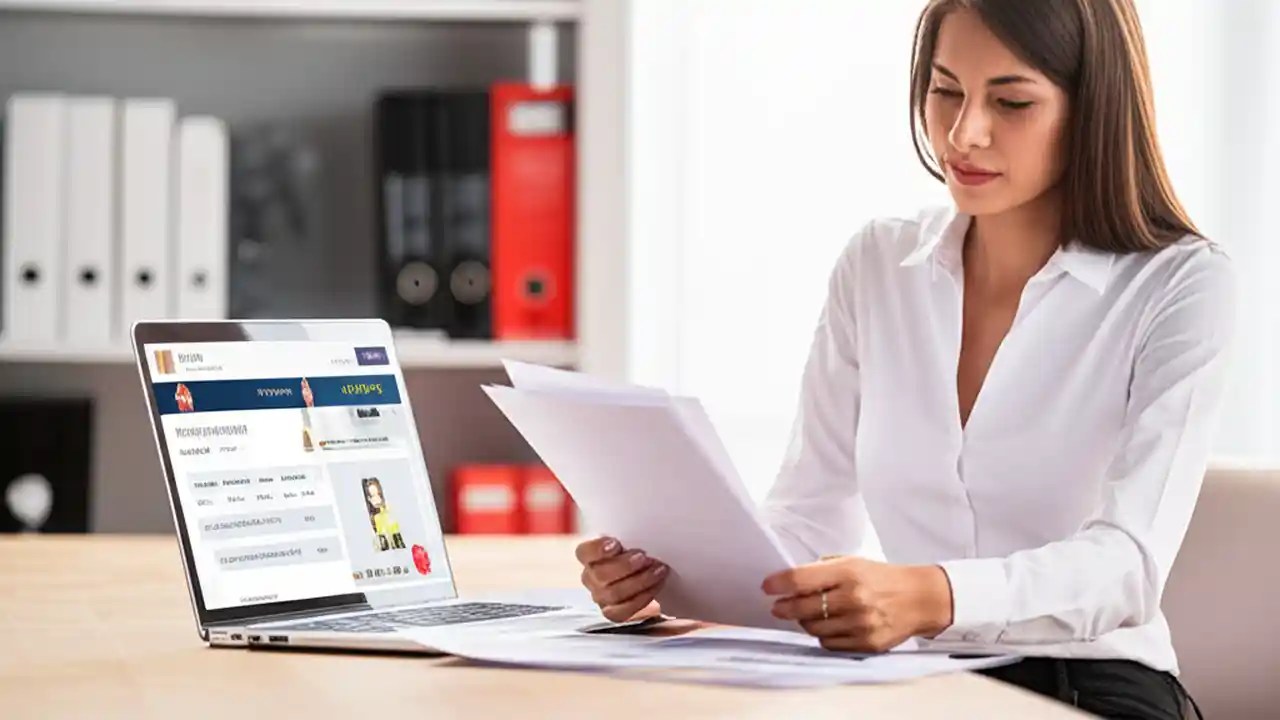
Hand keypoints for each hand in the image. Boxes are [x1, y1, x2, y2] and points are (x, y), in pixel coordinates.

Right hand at [576, 536, 668, 622]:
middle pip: (600, 575)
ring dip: (640, 581)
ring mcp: (600, 596)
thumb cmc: (636, 549)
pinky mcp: (612, 612)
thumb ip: (628, 534)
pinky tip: (655, 586)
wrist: (647, 571)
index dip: (597, 549)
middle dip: (625, 566)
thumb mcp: (630, 538)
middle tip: (644, 557)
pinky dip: (642, 598)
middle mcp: (590, 577)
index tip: (616, 544)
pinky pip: (623, 611)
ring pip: (613, 594)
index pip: (584, 552)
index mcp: (588, 556)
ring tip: (658, 570)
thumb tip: (642, 519)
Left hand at [762, 556, 953, 652]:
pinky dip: (823, 635)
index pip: (801, 579)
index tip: (767, 586)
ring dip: (804, 622)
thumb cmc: (882, 578)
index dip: (779, 583)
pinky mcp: (866, 643)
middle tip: (778, 607)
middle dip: (784, 607)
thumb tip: (791, 581)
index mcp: (848, 573)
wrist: (919, 599)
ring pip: (813, 628)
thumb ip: (823, 569)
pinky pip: (829, 643)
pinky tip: (827, 626)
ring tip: (806, 615)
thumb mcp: (854, 562)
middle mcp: (853, 599)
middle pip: (802, 608)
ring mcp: (860, 624)